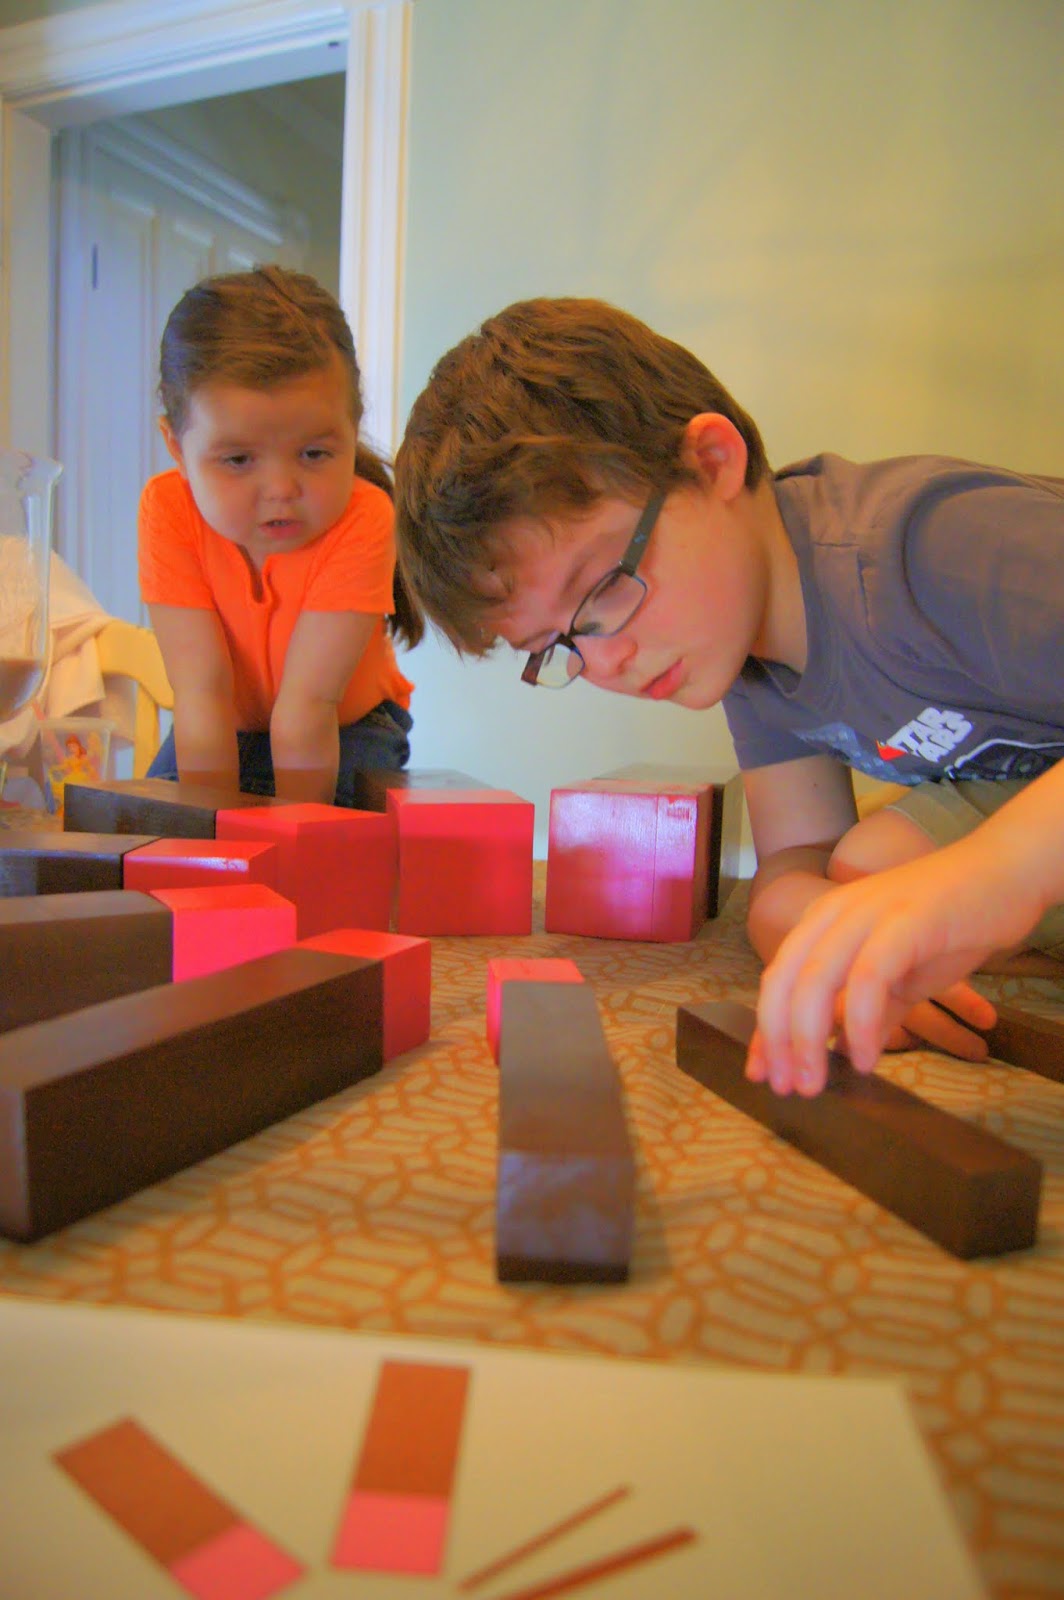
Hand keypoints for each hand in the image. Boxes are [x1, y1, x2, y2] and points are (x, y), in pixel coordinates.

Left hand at [745, 845, 1045, 1095]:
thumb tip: (841, 1052)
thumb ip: (867, 1009)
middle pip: (784, 983)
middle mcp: (835, 914)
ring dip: (807, 1040)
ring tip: (814, 1084)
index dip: (765, 1031)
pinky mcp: (905, 920)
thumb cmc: (950, 923)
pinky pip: (868, 977)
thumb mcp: (899, 975)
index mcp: (824, 922)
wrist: (1006, 873)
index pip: (777, 980)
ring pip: (816, 981)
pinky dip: (861, 1023)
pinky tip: (864, 1059)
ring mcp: (868, 914)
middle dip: (778, 1042)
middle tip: (787, 1088)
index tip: (760, 1075)